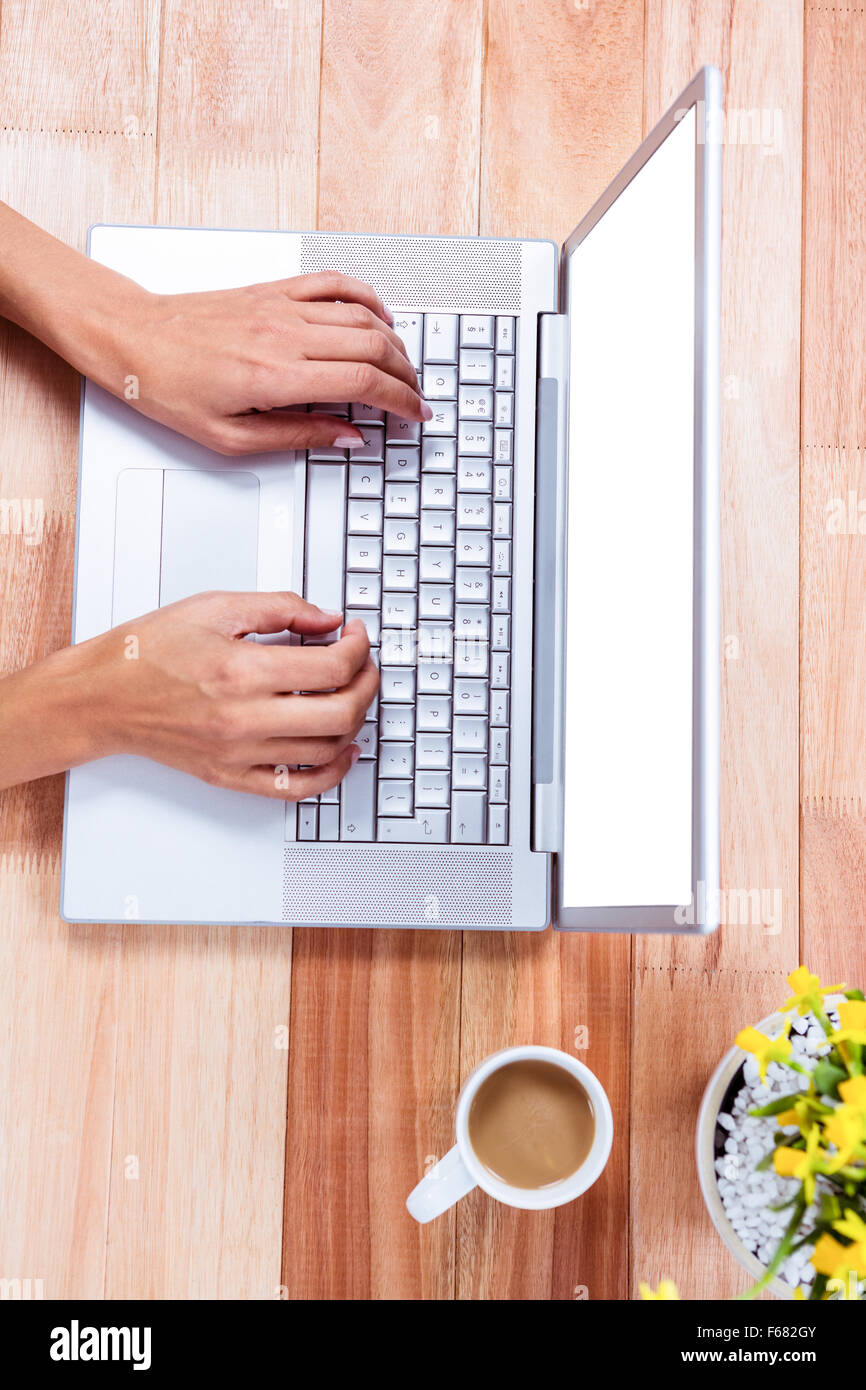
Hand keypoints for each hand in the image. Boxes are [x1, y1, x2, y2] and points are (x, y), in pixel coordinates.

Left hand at [0, 202, 429, 454]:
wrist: (131, 339)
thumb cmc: (169, 388)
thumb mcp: (230, 439)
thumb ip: (298, 437)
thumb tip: (347, 437)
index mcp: (276, 376)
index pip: (364, 383)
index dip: (401, 402)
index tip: (415, 417)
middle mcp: (285, 335)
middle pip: (375, 347)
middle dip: (407, 376)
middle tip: (415, 399)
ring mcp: (282, 307)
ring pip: (363, 315)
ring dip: (394, 343)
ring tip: (402, 368)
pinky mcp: (273, 291)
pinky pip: (335, 284)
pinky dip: (367, 298)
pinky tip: (378, 317)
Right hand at [0, 592, 378, 797]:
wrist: (102, 697)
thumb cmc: (147, 652)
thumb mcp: (214, 607)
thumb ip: (278, 608)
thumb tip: (327, 618)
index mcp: (240, 670)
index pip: (332, 666)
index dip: (358, 647)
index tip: (356, 636)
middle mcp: (243, 718)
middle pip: (340, 712)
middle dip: (367, 683)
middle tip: (365, 664)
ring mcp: (238, 753)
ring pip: (326, 750)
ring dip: (354, 722)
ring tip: (352, 696)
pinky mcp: (231, 776)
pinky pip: (296, 787)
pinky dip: (331, 773)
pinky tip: (343, 751)